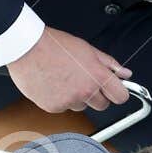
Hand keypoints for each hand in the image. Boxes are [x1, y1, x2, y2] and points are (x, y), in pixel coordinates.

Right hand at [9, 27, 132, 112]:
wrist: (26, 47)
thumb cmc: (54, 45)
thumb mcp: (88, 49)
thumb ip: (109, 63)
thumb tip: (125, 73)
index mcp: (97, 76)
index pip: (121, 96)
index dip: (118, 92)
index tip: (113, 89)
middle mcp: (85, 91)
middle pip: (102, 105)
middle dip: (97, 96)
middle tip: (84, 80)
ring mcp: (69, 101)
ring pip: (81, 106)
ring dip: (77, 97)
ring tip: (64, 78)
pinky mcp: (53, 107)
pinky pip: (63, 108)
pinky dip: (60, 99)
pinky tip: (53, 83)